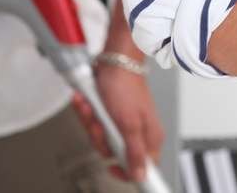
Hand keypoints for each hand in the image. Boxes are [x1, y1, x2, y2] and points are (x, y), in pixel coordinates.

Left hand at [73, 60, 164, 182]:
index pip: (142, 167)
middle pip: (113, 154)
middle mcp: (136, 132)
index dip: (126, 171)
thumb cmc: (126, 86)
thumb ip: (135, 153)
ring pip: (100, 139)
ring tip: (94, 109)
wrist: (114, 62)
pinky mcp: (109, 115)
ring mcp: (121, 123)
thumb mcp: (130, 124)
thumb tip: (140, 176)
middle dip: (101, 138)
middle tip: (102, 124)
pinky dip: (88, 114)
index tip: (112, 167)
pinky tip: (89, 104)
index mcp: (148, 136)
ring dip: (91, 123)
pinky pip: (94, 125)